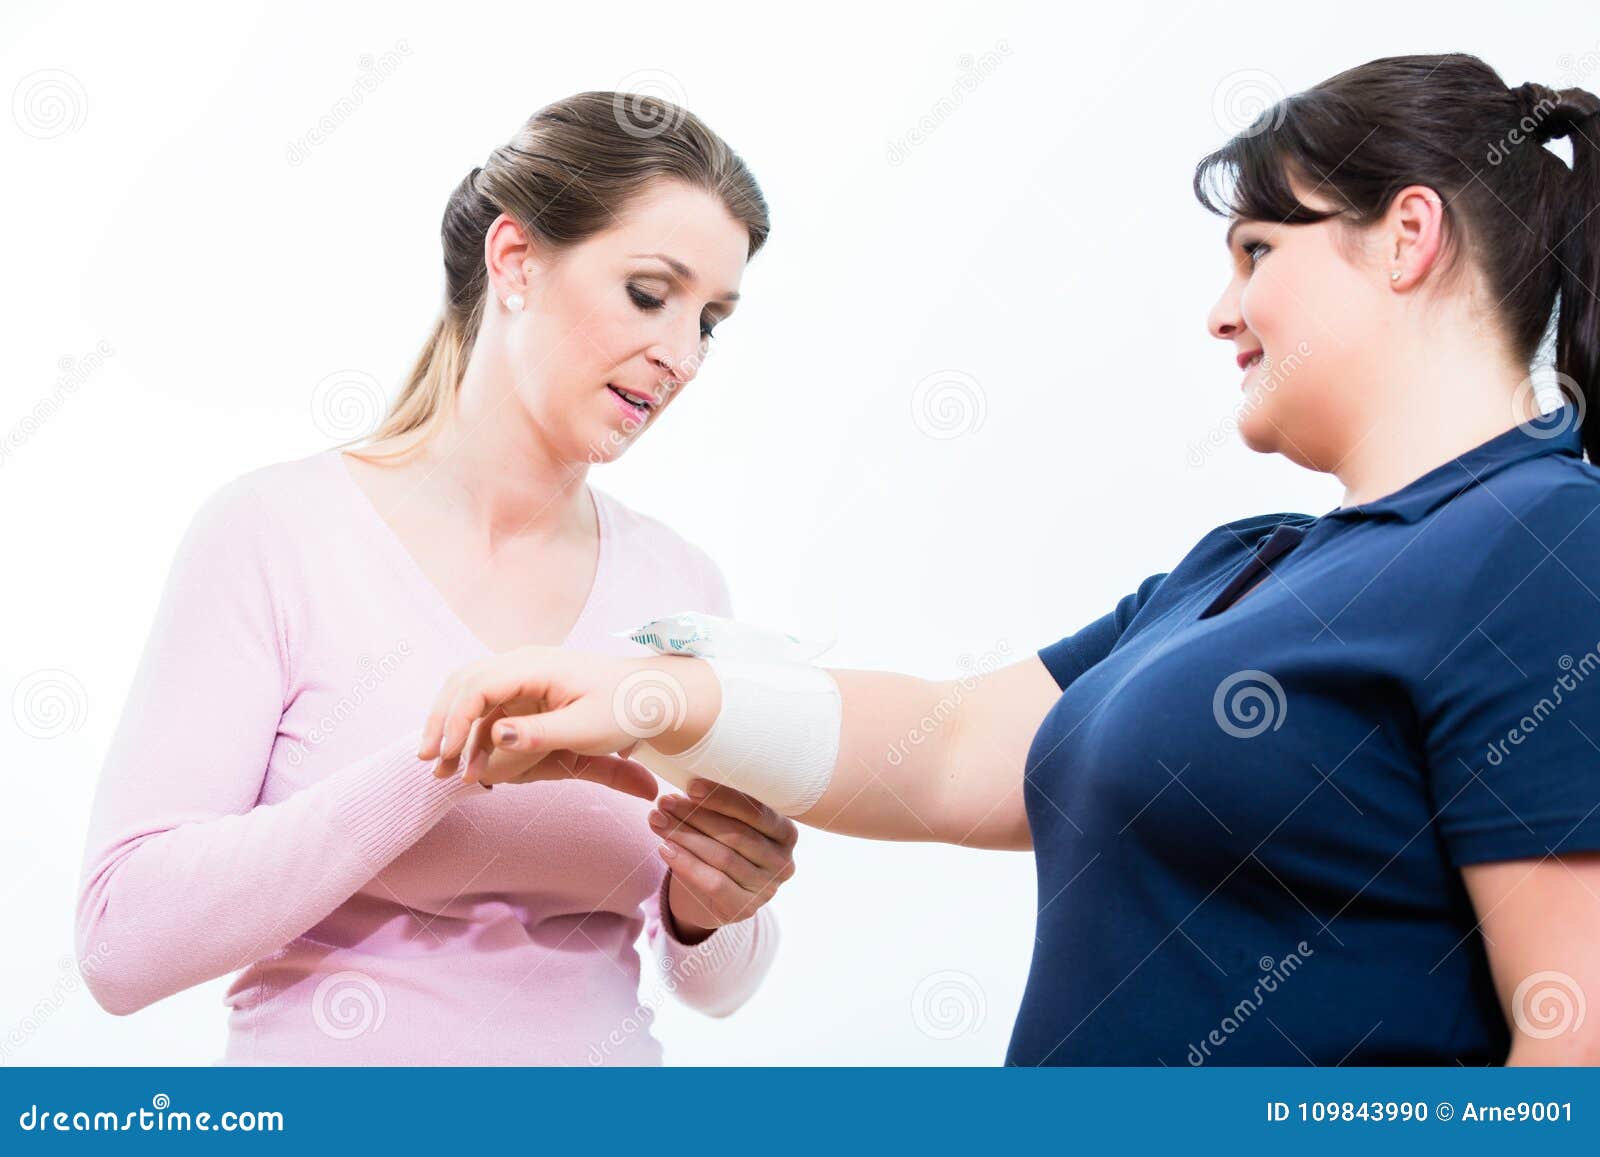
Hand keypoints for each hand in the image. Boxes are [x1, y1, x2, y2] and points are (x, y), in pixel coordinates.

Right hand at [418, 644, 719, 795]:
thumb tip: (495, 736)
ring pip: (469, 691)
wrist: (651, 696)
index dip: (457, 719)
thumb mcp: (587, 729)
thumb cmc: (624, 710)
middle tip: (428, 761)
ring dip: (451, 724)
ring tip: (438, 764)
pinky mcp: (524, 689)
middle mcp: (524, 662)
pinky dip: (470, 730)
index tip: (445, 752)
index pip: (480, 684)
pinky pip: (486, 704)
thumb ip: (539, 733)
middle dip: (442, 721)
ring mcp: (522, 673)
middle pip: (465, 682)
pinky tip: (465, 760)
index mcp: (538, 666)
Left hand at [651, 778, 797, 937]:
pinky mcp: (745, 909)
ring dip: (685, 836)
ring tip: (657, 820)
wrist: (717, 895)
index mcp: (786, 832)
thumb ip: (717, 807)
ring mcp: (767, 889)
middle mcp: (783, 862)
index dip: (723, 798)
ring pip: (722, 857)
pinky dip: (686, 863)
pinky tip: (665, 848)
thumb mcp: (729, 824)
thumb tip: (683, 791)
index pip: (756, 811)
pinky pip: (713, 882)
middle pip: (736, 834)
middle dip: (695, 815)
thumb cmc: (724, 847)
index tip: (691, 786)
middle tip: (665, 802)